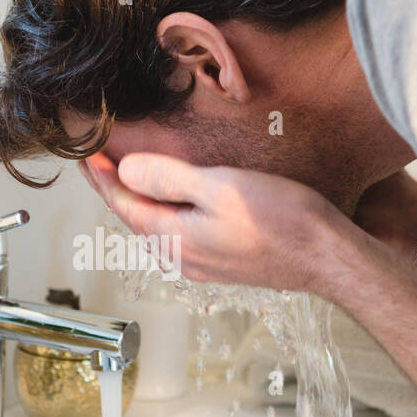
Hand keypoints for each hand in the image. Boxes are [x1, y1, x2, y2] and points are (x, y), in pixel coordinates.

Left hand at [79, 151, 345, 292]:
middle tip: (100, 161)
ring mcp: (204, 264)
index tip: (87, 152)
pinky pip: (181, 234)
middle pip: (136, 218)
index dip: (102, 177)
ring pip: (159, 228)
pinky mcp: (224, 262)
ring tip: (130, 176)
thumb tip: (126, 172)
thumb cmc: (283, 221)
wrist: (329, 258)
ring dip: (141, 201)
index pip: (124, 204)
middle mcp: (182, 258)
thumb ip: (169, 179)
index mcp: (175, 239)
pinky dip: (167, 212)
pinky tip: (176, 199)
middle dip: (116, 189)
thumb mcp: (220, 187)